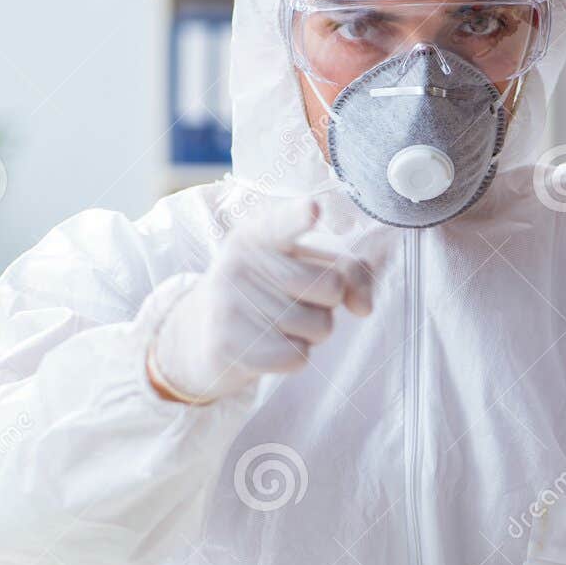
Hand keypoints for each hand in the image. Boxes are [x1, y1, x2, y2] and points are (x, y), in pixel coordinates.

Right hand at [149, 197, 371, 402]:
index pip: (284, 223)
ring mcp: (229, 302)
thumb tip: (364, 306)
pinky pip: (297, 356)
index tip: (313, 208)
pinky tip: (265, 346)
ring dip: (310, 334)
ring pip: (319, 327)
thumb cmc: (265, 296)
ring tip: (275, 325)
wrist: (202, 336)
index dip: (300, 215)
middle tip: (293, 303)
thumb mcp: (299, 269)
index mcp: (258, 234)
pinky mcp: (227, 343)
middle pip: (331, 287)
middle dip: (327, 305)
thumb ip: (346, 273)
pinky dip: (292, 356)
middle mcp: (239, 262)